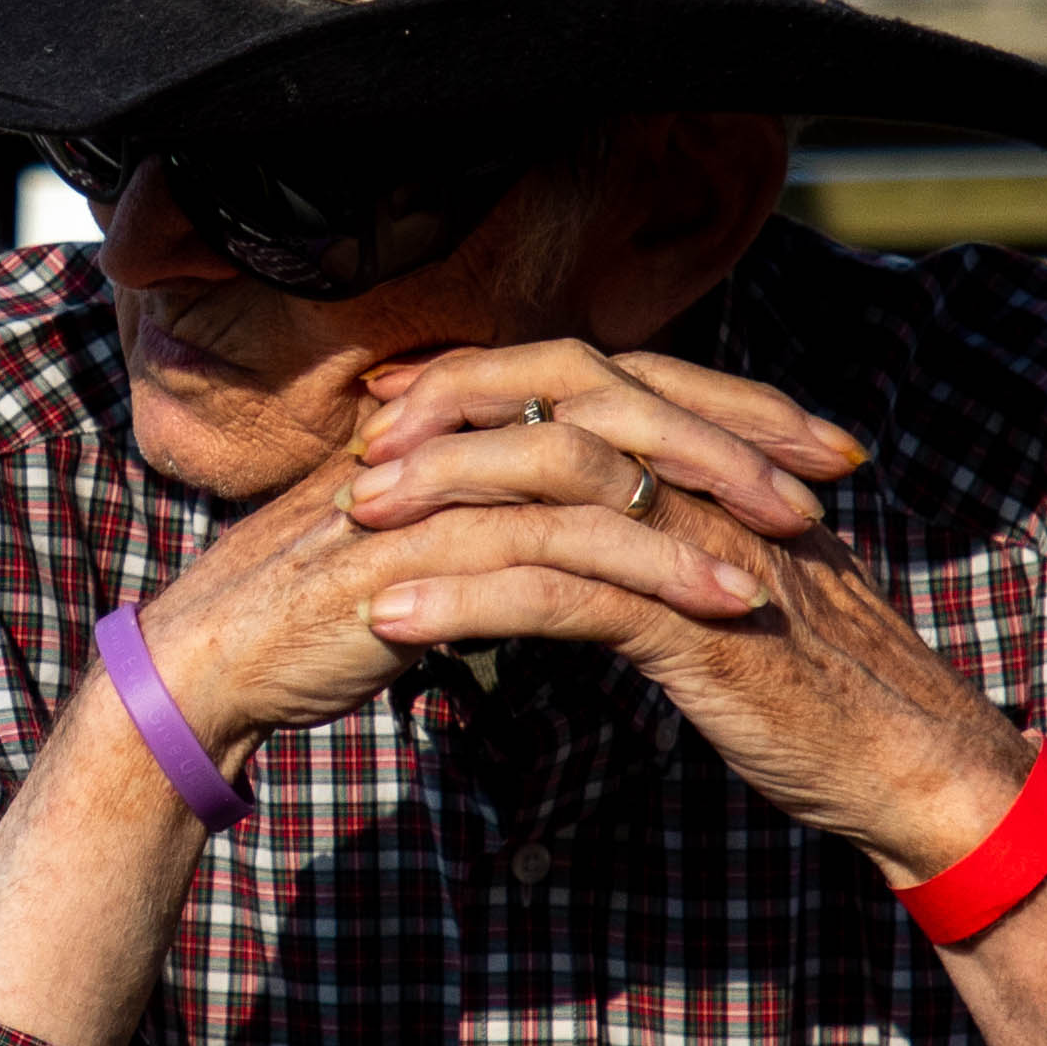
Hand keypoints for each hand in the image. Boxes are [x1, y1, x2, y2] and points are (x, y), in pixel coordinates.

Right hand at [123, 340, 837, 760]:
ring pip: (601, 462)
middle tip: (834, 465)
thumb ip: (512, 518)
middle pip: (622, 394)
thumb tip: (603, 516)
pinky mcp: (425, 548)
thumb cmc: (322, 615)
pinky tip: (723, 603)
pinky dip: (655, 571)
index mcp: (467, 414)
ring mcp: (436, 480)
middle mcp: (456, 426)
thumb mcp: (441, 549)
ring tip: (798, 541)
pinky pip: (562, 547)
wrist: (212, 665)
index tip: (810, 437)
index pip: (613, 380)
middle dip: (739, 428)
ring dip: (710, 500)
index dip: (716, 400)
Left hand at [290, 342, 1031, 887]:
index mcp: (717, 462)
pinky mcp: (697, 626)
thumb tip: (576, 519)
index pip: (588, 376)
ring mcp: (708, 547)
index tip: (396, 398)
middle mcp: (714, 482)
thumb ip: (666, 535)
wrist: (912, 761)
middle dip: (450, 412)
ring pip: (554, 482)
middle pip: (562, 402)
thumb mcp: (733, 582)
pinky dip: (467, 601)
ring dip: (443, 495)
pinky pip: (563, 595)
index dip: (484, 374)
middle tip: (359, 447)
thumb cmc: (818, 682)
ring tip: (355, 521)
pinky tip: (397, 618)